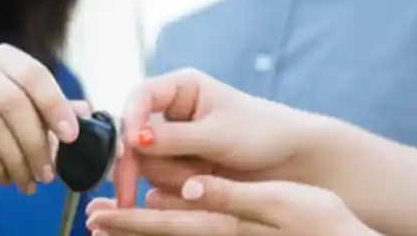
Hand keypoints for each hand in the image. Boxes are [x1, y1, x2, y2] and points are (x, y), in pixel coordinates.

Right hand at [0, 43, 87, 193]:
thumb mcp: (28, 116)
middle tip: (48, 172)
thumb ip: (55, 109)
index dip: (55, 105)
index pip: (34, 74)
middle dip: (36, 142)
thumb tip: (87, 110)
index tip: (71, 136)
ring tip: (29, 180)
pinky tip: (4, 178)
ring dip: (17, 160)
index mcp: (2, 57)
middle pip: (13, 101)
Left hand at [86, 175, 378, 235]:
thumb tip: (190, 186)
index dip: (129, 220)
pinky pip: (200, 231)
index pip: (166, 224)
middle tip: (93, 219)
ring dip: (145, 225)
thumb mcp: (280, 202)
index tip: (97, 215)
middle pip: (164, 232)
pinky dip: (176, 223)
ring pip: (179, 233)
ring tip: (114, 219)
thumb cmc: (323, 223)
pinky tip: (166, 212)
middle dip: (128, 226)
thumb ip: (232, 196)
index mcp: (226, 226)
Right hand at [110, 68, 327, 206]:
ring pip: (147, 162)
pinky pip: (161, 181)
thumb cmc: (263, 134)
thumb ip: (175, 139)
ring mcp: (176, 142)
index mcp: (182, 88)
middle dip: (140, 162)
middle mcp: (174, 112)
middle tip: (127, 195)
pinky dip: (176, 187)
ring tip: (205, 174)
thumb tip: (134, 140)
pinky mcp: (181, 167)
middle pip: (135, 136)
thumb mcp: (219, 134)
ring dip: (170, 175)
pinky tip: (199, 186)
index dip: (129, 120)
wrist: (291, 162)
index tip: (131, 147)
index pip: (140, 96)